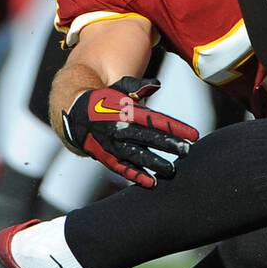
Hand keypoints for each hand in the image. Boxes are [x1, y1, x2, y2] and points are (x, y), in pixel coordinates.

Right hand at [61, 77, 198, 187]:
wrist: (73, 114)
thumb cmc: (103, 100)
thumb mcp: (119, 89)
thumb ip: (138, 87)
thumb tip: (156, 84)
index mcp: (126, 112)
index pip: (156, 120)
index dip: (175, 127)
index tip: (193, 134)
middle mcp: (119, 129)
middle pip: (149, 138)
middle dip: (169, 144)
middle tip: (187, 151)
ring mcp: (112, 144)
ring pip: (136, 155)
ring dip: (154, 163)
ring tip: (171, 170)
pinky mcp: (105, 156)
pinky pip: (121, 167)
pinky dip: (135, 175)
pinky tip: (150, 183)